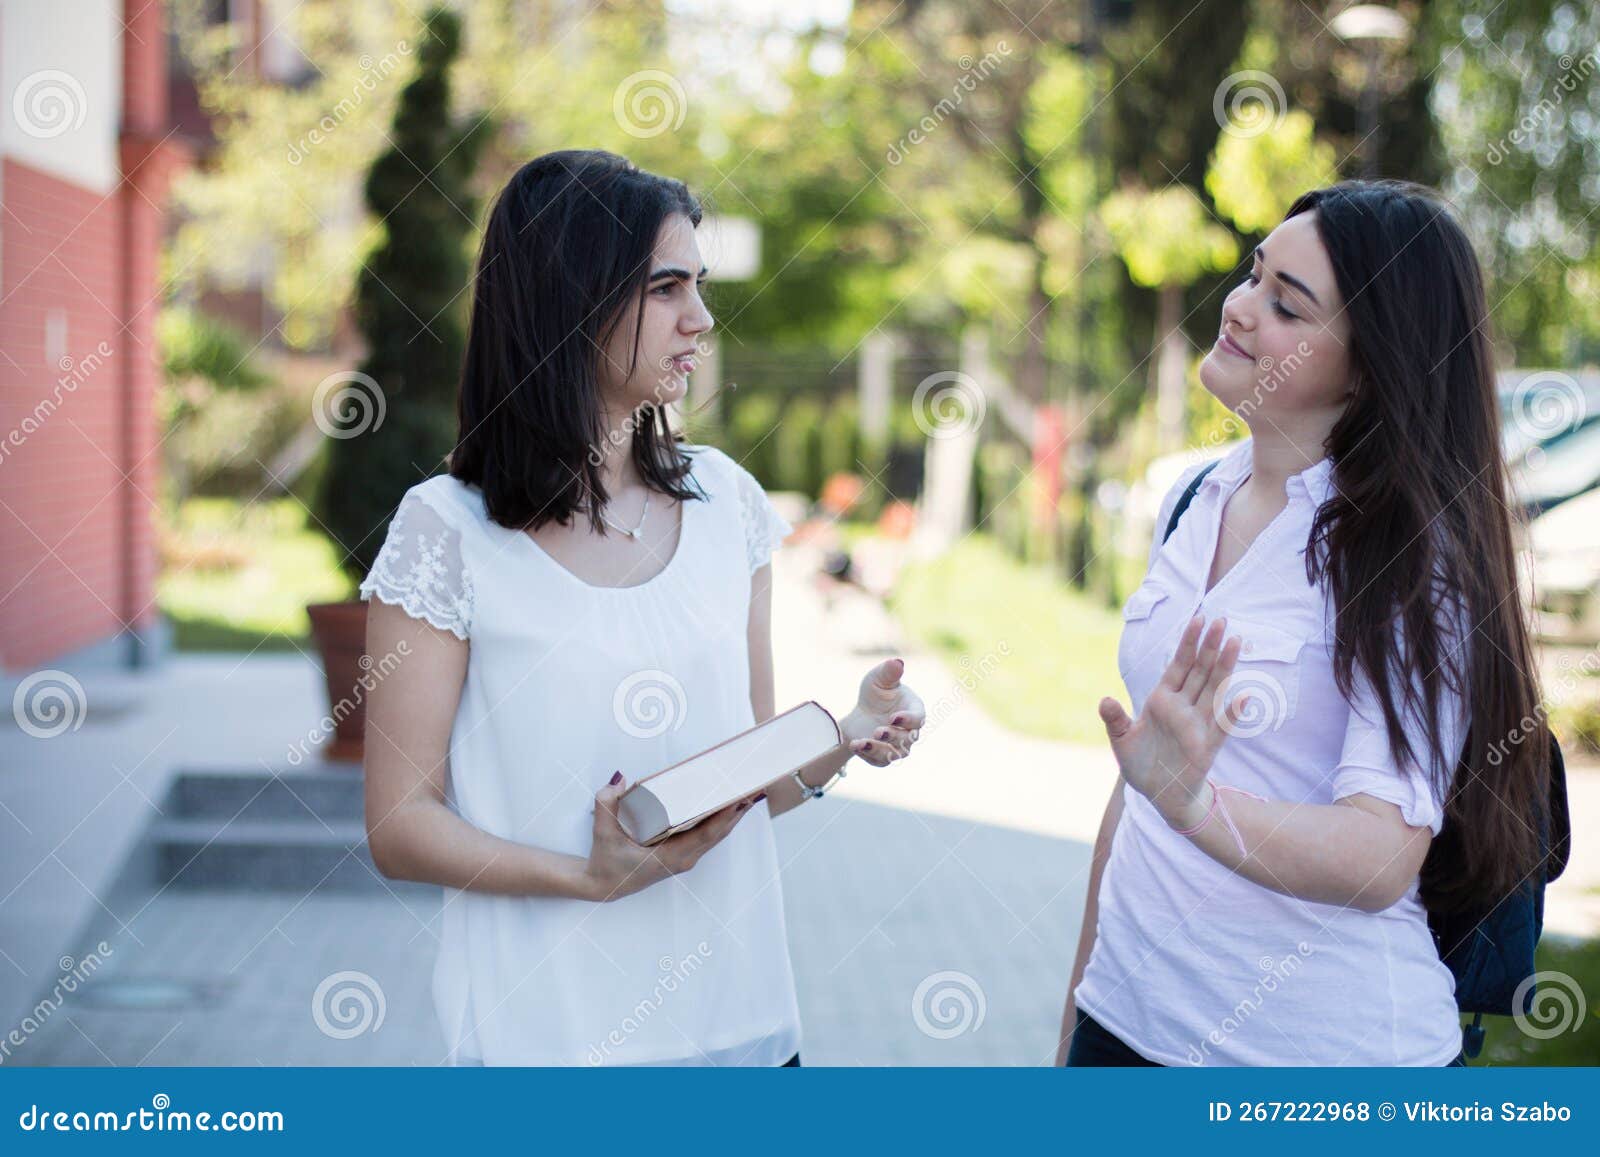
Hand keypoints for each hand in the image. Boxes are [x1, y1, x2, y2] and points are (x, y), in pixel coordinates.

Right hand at [583, 773, 761, 901]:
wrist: (601, 885)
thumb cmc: (605, 861)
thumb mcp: (602, 832)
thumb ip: (606, 804)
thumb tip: (620, 781)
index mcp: (669, 857)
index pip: (705, 835)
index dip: (724, 817)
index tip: (738, 799)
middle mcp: (682, 859)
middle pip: (718, 834)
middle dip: (736, 811)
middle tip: (752, 788)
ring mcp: (684, 859)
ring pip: (715, 836)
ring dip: (732, 816)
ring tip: (747, 794)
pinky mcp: (681, 856)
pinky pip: (707, 837)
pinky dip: (720, 822)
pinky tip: (728, 808)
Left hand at [840, 657, 925, 765]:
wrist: (860, 714)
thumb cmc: (875, 693)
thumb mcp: (878, 679)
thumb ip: (889, 672)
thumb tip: (898, 662)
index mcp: (914, 711)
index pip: (919, 719)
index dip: (909, 720)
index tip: (893, 717)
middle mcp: (910, 731)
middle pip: (908, 739)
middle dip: (893, 736)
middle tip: (877, 730)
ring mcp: (899, 746)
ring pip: (896, 754)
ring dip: (879, 749)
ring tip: (862, 742)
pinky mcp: (884, 757)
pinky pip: (880, 761)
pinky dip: (868, 755)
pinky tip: (855, 745)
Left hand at [1098, 616, 1243, 828]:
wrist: (1159, 794)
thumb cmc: (1141, 764)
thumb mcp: (1121, 740)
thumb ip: (1115, 719)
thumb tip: (1104, 700)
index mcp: (1162, 700)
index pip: (1179, 665)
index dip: (1188, 643)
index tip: (1198, 619)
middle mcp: (1183, 707)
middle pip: (1200, 671)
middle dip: (1209, 646)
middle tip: (1222, 620)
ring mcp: (1197, 725)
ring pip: (1214, 690)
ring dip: (1224, 668)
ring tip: (1234, 642)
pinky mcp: (1206, 746)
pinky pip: (1221, 727)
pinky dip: (1231, 713)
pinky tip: (1241, 697)